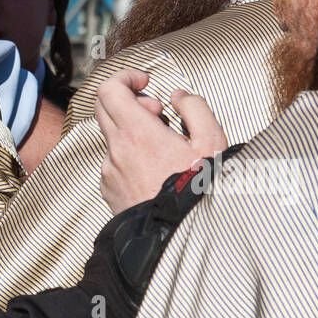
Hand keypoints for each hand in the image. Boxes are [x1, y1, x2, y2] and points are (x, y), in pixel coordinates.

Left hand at [95, 69, 227, 213]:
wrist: (184, 239)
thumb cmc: (200, 194)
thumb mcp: (212, 144)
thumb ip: (195, 108)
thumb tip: (178, 96)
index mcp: (137, 134)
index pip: (109, 89)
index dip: (125, 78)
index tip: (146, 83)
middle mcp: (116, 151)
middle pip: (104, 107)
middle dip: (130, 101)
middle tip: (158, 114)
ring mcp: (109, 172)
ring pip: (111, 136)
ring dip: (132, 132)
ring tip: (164, 150)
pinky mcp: (109, 190)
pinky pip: (113, 161)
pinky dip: (129, 156)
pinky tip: (155, 170)